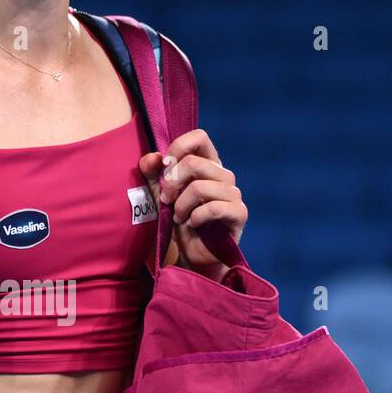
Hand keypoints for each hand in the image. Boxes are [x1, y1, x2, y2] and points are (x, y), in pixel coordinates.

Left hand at [139, 128, 247, 279]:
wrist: (189, 255)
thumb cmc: (176, 220)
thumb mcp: (158, 194)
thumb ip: (152, 172)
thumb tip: (154, 157)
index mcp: (207, 163)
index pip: (199, 137)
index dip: (178, 148)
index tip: (164, 169)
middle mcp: (223, 175)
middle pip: (193, 162)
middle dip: (171, 183)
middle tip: (166, 201)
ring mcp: (233, 193)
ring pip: (200, 187)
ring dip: (181, 205)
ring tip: (179, 218)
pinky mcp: (239, 213)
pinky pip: (214, 208)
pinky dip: (196, 218)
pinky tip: (193, 225)